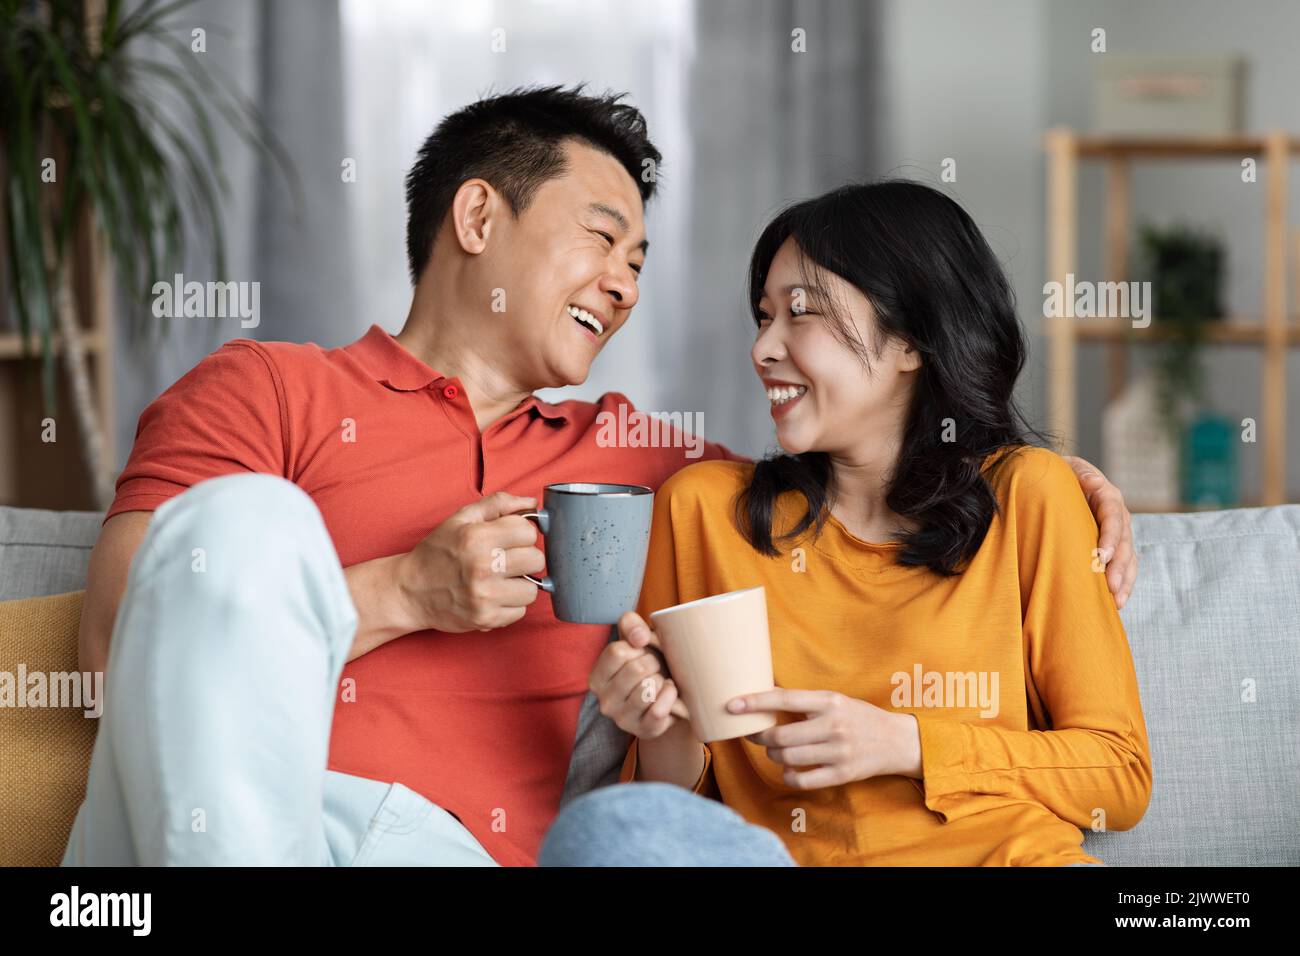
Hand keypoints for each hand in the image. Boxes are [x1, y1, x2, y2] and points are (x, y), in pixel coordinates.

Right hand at [394, 491, 544, 632]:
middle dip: (525, 557)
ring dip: (520, 584)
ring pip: (532, 589)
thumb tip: (532, 503)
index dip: (522, 534)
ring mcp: (485, 596)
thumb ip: (498, 504)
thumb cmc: (438, 552)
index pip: (528, 532)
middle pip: (536, 560)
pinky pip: (520, 612)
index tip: (510, 538)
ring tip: (501, 580)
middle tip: (507, 560)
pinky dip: (511, 605)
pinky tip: (494, 596)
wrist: (409, 591)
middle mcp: (482, 567)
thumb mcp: (461, 518)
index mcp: (477, 538)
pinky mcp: (486, 619)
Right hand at [589, 611, 686, 739]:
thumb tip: (639, 637)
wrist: (669, 698)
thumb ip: (631, 625)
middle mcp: (604, 701)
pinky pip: (659, 710)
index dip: (637, 647)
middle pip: (636, 669)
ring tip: (661, 681)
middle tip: (655, 668)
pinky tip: (669, 692)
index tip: (642, 652)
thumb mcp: (636, 640)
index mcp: (596, 678)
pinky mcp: (643, 731)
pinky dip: (670, 696)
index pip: (617, 651)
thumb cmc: (649, 664)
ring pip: (648, 689)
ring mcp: (623, 719)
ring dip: (662, 680)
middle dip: (653, 663)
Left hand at [729, 688, 920, 788]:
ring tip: (775, 750)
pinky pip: (803, 780)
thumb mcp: (834, 700)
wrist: (897, 741)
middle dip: (761, 737)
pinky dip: (788, 775)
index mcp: (829, 701)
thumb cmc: (858, 717)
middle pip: (781, 735)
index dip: (755, 702)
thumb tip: (762, 694)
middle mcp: (834, 725)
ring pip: (788, 758)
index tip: (732, 705)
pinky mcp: (842, 774)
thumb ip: (804, 701)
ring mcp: (838, 752)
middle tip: (755, 735)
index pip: (784, 699)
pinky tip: (789, 769)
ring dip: (774, 755)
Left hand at [1063, 455, 1136, 607]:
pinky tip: (1117, 604)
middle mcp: (1118, 516)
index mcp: (1108, 496)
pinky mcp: (1115, 549)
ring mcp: (1118, 534)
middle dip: (1118, 566)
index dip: (1110, 537)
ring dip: (1124, 580)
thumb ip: (1080, 473)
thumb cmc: (1059, 476)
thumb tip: (1094, 481)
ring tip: (1117, 602)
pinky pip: (1124, 568)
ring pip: (1128, 559)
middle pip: (1124, 543)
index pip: (1113, 517)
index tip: (1102, 557)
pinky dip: (1123, 585)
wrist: (1057, 484)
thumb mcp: (1067, 468)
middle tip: (1110, 587)